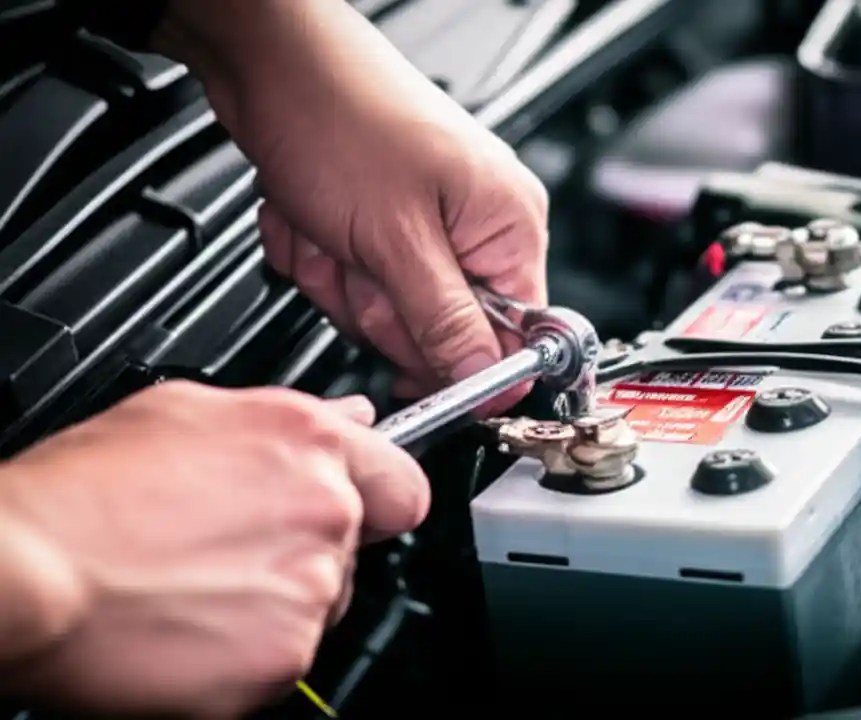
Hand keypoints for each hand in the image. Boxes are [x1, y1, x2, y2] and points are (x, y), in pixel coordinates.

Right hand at [0, 381, 428, 717]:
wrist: (20, 574)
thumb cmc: (80, 496)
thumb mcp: (183, 412)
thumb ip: (289, 417)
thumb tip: (352, 420)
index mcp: (307, 443)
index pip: (402, 480)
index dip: (378, 496)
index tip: (359, 508)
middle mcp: (324, 511)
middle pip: (356, 546)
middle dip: (308, 548)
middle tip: (230, 547)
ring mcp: (309, 589)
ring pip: (324, 602)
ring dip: (276, 599)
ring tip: (194, 583)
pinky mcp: (284, 658)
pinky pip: (288, 656)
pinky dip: (248, 651)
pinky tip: (190, 623)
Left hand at [156, 0, 549, 409]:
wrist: (269, 64)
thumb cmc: (342, 118)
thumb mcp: (397, 239)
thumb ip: (445, 321)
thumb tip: (486, 378)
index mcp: (509, 225)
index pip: (516, 336)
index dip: (465, 366)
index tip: (421, 379)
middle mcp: (478, 225)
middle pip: (443, 330)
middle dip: (380, 307)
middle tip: (357, 262)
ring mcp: (428, 223)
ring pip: (388, 310)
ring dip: (341, 279)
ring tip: (328, 229)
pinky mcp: (384, 222)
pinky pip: (355, 281)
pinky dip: (320, 259)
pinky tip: (310, 220)